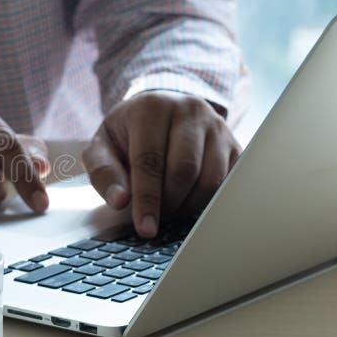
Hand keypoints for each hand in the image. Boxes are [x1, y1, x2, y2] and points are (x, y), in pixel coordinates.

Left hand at [82, 91, 240, 237]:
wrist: (157, 110)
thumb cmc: (126, 133)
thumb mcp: (102, 147)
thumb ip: (105, 173)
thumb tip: (120, 201)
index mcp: (151, 108)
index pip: (150, 161)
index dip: (147, 199)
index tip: (146, 228)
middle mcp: (189, 110)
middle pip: (184, 170)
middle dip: (169, 202)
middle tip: (156, 214)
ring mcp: (216, 126)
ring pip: (211, 178)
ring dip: (190, 204)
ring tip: (171, 206)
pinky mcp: (234, 143)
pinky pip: (230, 181)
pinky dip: (211, 200)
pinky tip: (191, 202)